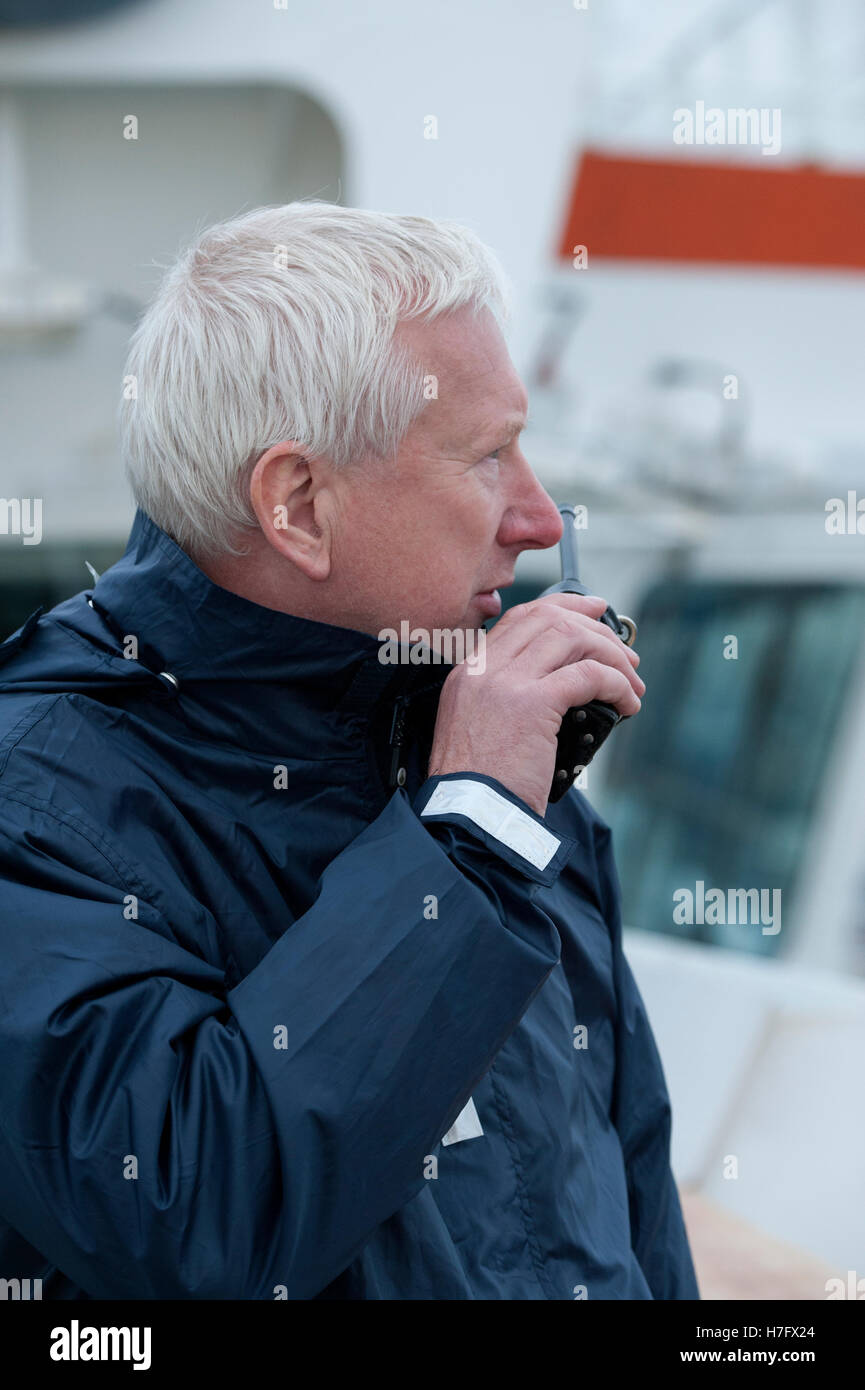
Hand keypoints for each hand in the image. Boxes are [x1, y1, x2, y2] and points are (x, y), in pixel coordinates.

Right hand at [428, 593, 643, 816]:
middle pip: (550, 618)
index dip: (564, 608)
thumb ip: (506, 698)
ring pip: (572, 639)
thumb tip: (564, 683)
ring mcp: (505, 682)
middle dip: (597, 630)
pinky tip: (626, 704)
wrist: (468, 815)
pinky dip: (616, 685)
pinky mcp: (531, 703)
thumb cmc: (479, 786)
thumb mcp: (479, 728)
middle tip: (625, 654)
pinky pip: (588, 675)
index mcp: (468, 671)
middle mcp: (483, 668)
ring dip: (612, 657)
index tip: (594, 612)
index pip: (520, 617)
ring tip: (631, 683)